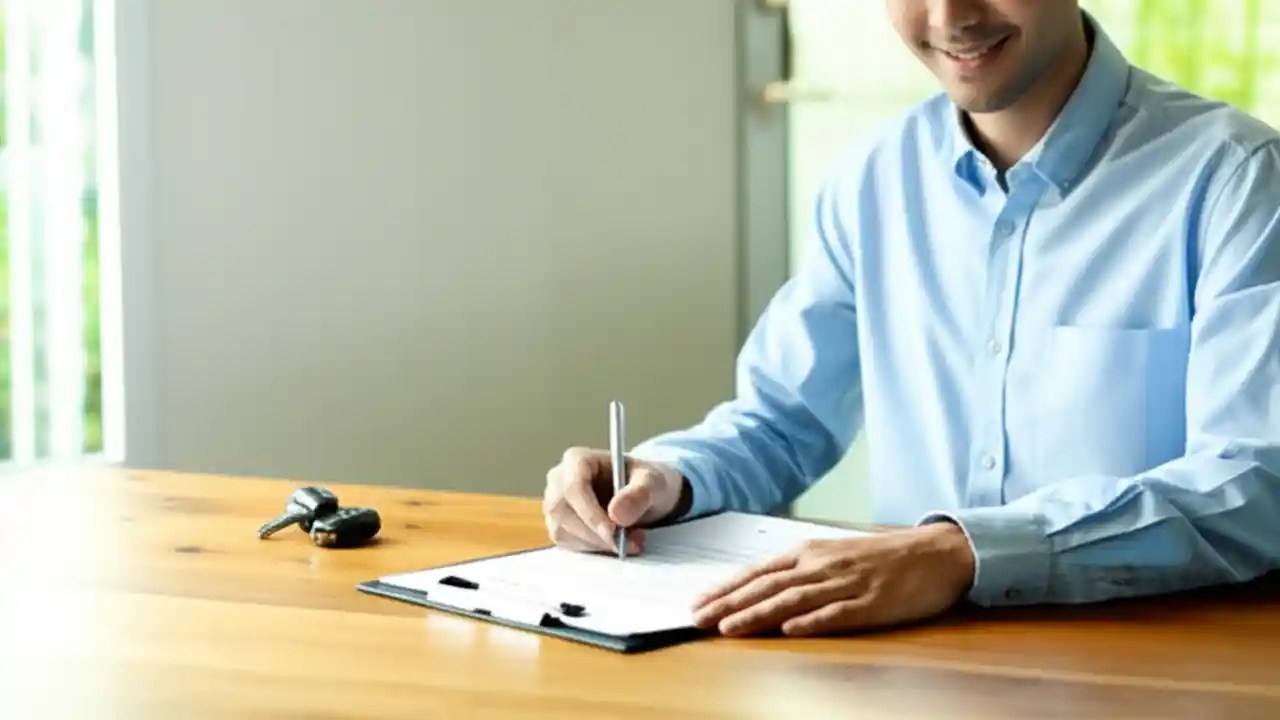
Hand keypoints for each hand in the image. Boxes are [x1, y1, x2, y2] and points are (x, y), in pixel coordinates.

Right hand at [543, 447, 684, 553]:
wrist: (645, 497)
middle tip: (628, 543)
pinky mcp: (559, 527)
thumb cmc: (645, 483)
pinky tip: (616, 542)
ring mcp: (555, 505)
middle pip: (564, 512)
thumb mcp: (653, 482)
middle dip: (595, 533)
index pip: (573, 487)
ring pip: (564, 532)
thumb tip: (616, 514)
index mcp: (577, 460)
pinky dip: (594, 550)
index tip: (612, 531)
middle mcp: (559, 481)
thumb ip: (639, 494)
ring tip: (631, 540)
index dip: (590, 512)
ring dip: (598, 544)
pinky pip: (568, 544)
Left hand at [691, 523, 974, 636]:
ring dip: (759, 614)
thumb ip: (798, 569)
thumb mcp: (833, 554)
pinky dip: (813, 621)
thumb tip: (759, 586)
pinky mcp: (874, 603)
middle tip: (698, 618)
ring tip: (730, 627)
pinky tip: (791, 630)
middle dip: (730, 603)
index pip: (758, 571)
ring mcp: (848, 584)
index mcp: (810, 551)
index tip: (697, 602)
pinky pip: (839, 613)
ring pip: (794, 599)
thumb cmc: (881, 556)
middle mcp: (823, 565)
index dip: (726, 588)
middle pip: (768, 585)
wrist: (936, 551)